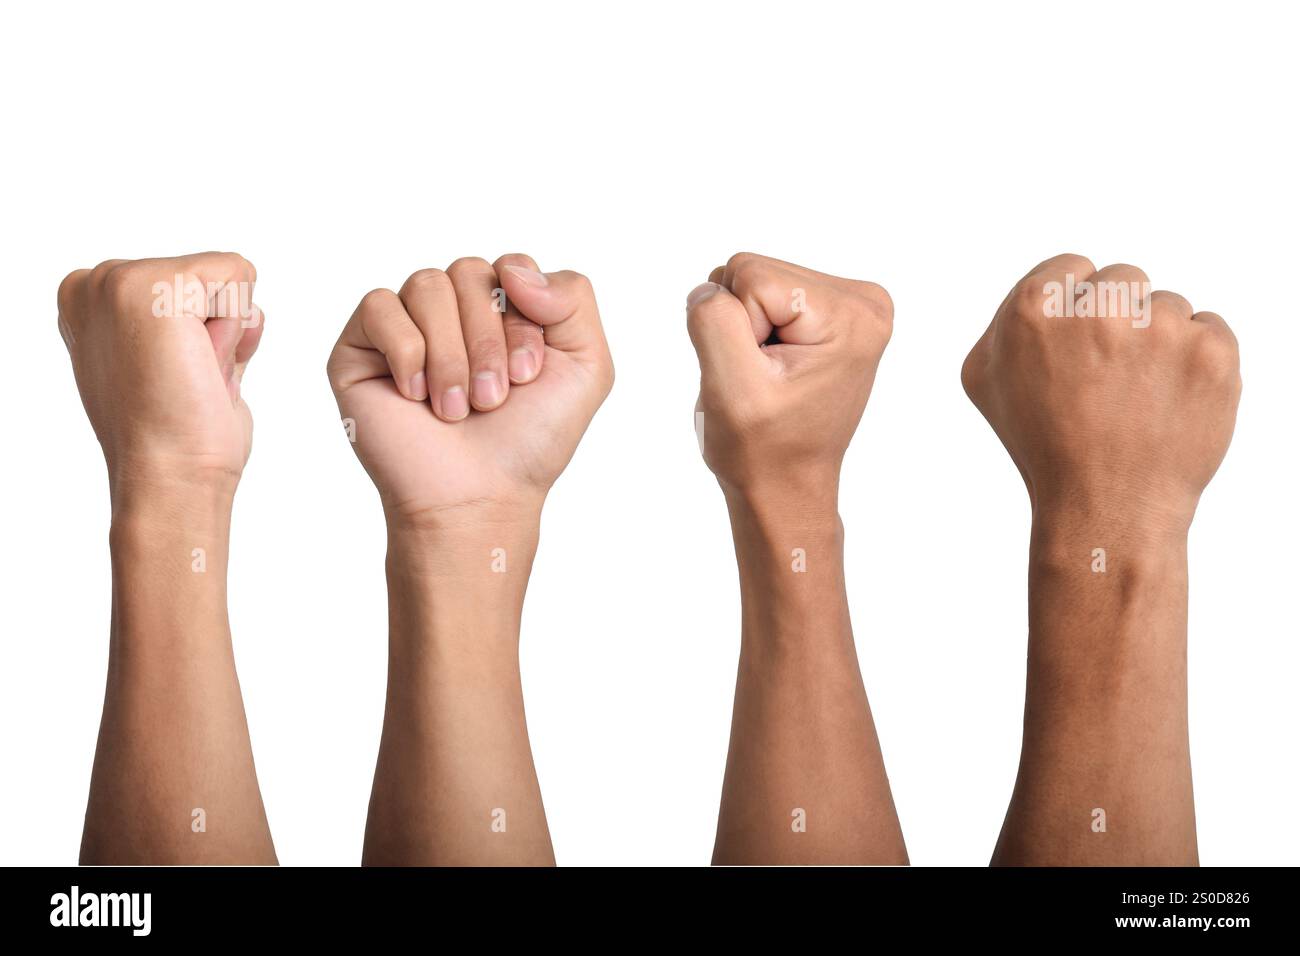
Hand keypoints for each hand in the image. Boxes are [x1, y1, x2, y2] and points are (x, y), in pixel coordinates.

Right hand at [57, 252, 264, 496]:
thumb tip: (237, 316)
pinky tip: (205, 366)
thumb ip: (192, 328)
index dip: (208, 331)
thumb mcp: (175, 364)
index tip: (179, 376)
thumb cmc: (180, 436)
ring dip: (230, 333)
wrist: (172, 478)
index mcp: (91, 301)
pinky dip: (241, 327)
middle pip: (212, 276)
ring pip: (229, 277)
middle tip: (189, 382)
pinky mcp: (151, 287)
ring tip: (193, 377)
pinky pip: (240, 274)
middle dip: (220, 329)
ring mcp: (117, 281)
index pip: (193, 283)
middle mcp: (94, 282)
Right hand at [327, 255, 613, 525]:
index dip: (524, 318)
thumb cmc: (530, 441)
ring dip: (451, 354)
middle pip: (469, 271)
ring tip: (456, 408)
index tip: (528, 376)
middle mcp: (452, 311)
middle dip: (487, 340)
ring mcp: (405, 327)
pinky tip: (415, 395)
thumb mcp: (587, 365)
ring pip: (426, 284)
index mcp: (502, 308)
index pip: (511, 267)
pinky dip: (406, 351)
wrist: (480, 495)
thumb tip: (511, 269)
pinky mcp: (360, 349)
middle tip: (492, 399)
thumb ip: (574, 296)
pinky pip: (379, 306)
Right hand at [686, 252, 892, 498]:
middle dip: (742, 326)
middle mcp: (863, 301)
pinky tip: (772, 367)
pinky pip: (764, 293)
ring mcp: (851, 304)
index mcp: (851, 316)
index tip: (757, 376)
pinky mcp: (833, 311)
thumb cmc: (761, 451)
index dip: (736, 328)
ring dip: (746, 331)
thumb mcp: (732, 390)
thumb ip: (716, 322)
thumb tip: (710, 288)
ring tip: (766, 376)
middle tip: (759, 378)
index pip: (751, 277)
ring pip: (755, 281)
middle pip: (756, 271)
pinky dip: (755, 331)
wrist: (784, 486)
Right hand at [960, 253, 1240, 534]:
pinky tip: (1169, 401)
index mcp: (1034, 309)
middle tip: (1107, 378)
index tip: (1077, 350)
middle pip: (1123, 278)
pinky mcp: (1210, 351)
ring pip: (1168, 306)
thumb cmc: (1041, 447)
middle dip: (1119, 319)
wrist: (1106, 507)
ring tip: (1137, 398)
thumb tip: (1043, 290)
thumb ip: (1005, 320)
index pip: (1073, 268)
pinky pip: (1209, 329)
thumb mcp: (985, 381)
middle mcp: (1098, 309)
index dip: (1075, 310)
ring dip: (1157, 343)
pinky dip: (1196, 362)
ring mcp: (1159, 328)